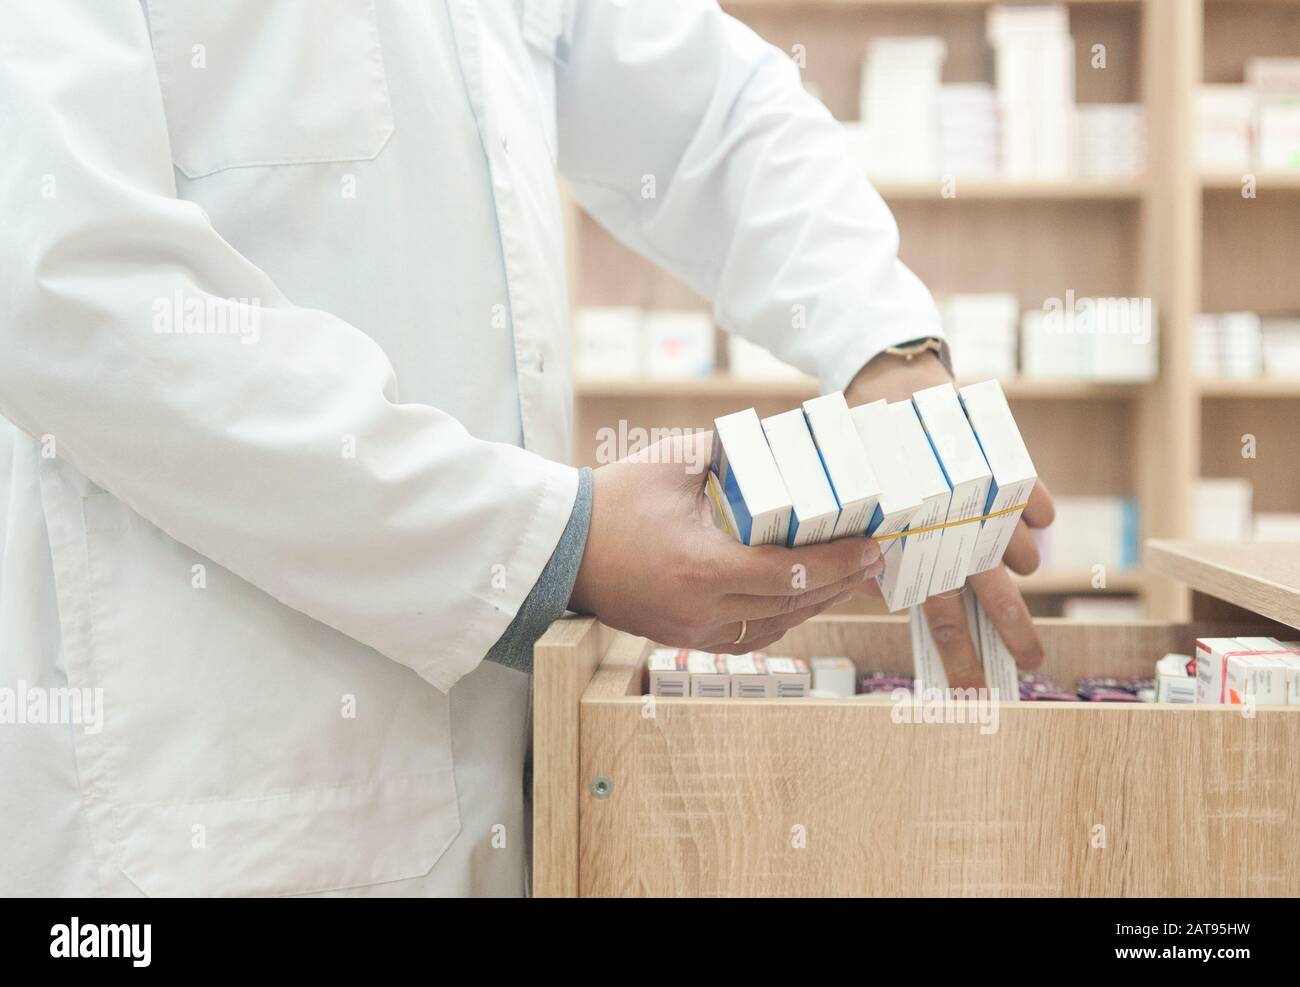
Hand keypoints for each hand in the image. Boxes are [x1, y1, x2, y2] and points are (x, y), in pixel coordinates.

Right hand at [570, 431, 883, 653]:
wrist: (560, 547)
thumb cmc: (613, 500)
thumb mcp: (672, 460)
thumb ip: (728, 447)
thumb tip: (777, 435)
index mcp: (701, 567)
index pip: (790, 574)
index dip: (838, 563)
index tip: (872, 546)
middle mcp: (700, 610)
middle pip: (791, 605)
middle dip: (840, 583)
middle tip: (875, 560)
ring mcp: (690, 632)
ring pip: (774, 626)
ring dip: (815, 604)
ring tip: (849, 580)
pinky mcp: (682, 638)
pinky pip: (747, 637)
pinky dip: (780, 618)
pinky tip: (801, 600)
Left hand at [844, 350, 1056, 685]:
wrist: (892, 387)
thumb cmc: (873, 456)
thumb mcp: (867, 506)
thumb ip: (880, 550)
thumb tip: (880, 592)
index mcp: (910, 545)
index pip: (937, 614)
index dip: (957, 655)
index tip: (971, 692)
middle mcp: (948, 529)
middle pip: (990, 596)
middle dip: (1014, 634)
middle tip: (1031, 665)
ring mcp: (982, 499)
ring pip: (1018, 552)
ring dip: (1020, 559)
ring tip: (1018, 558)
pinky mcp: (1006, 466)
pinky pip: (1036, 505)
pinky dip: (1038, 516)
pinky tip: (1032, 515)